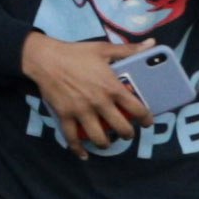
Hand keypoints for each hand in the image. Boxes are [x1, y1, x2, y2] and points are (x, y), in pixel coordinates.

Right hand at [20, 31, 148, 149]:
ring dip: (106, 144)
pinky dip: (78, 149)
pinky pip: (72, 138)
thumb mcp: (104, 49)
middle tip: (126, 133)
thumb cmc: (76, 53)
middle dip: (127, 134)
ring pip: (99, 138)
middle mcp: (100, 103)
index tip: (146, 122)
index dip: (145, 118)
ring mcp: (82, 111)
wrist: (45, 58)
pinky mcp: (65, 116)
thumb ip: (129, 50)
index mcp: (112, 87)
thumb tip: (153, 43)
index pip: (137, 109)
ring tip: (107, 142)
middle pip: (121, 128)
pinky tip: (83, 155)